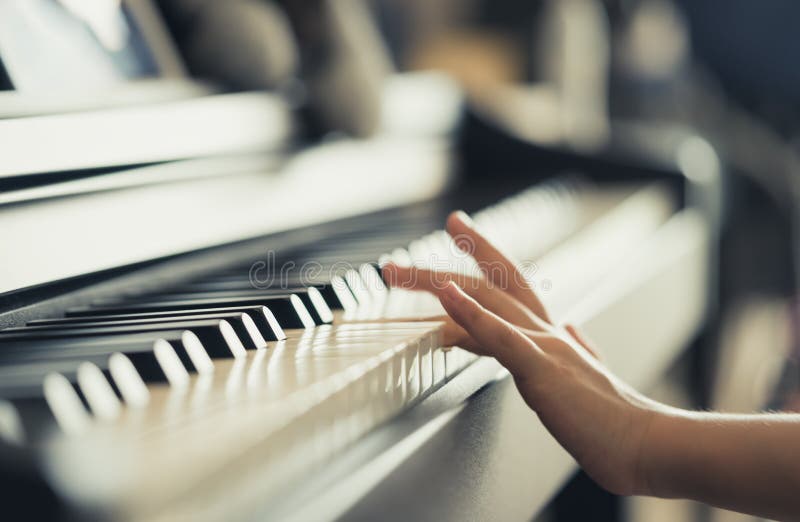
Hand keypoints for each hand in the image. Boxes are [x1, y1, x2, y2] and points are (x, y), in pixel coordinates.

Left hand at [382, 211, 658, 494]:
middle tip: (451, 220)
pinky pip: (501, 336)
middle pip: (501, 279)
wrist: (647, 447)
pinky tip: (448, 294)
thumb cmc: (615, 423)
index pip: (519, 285)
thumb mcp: (588, 379)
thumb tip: (574, 330)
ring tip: (404, 268)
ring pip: (488, 299)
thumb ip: (578, 351)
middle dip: (472, 247)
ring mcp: (544, 348)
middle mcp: (547, 333)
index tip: (471, 236)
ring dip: (439, 281)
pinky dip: (471, 312)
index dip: (493, 258)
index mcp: (555, 336)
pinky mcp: (542, 370)